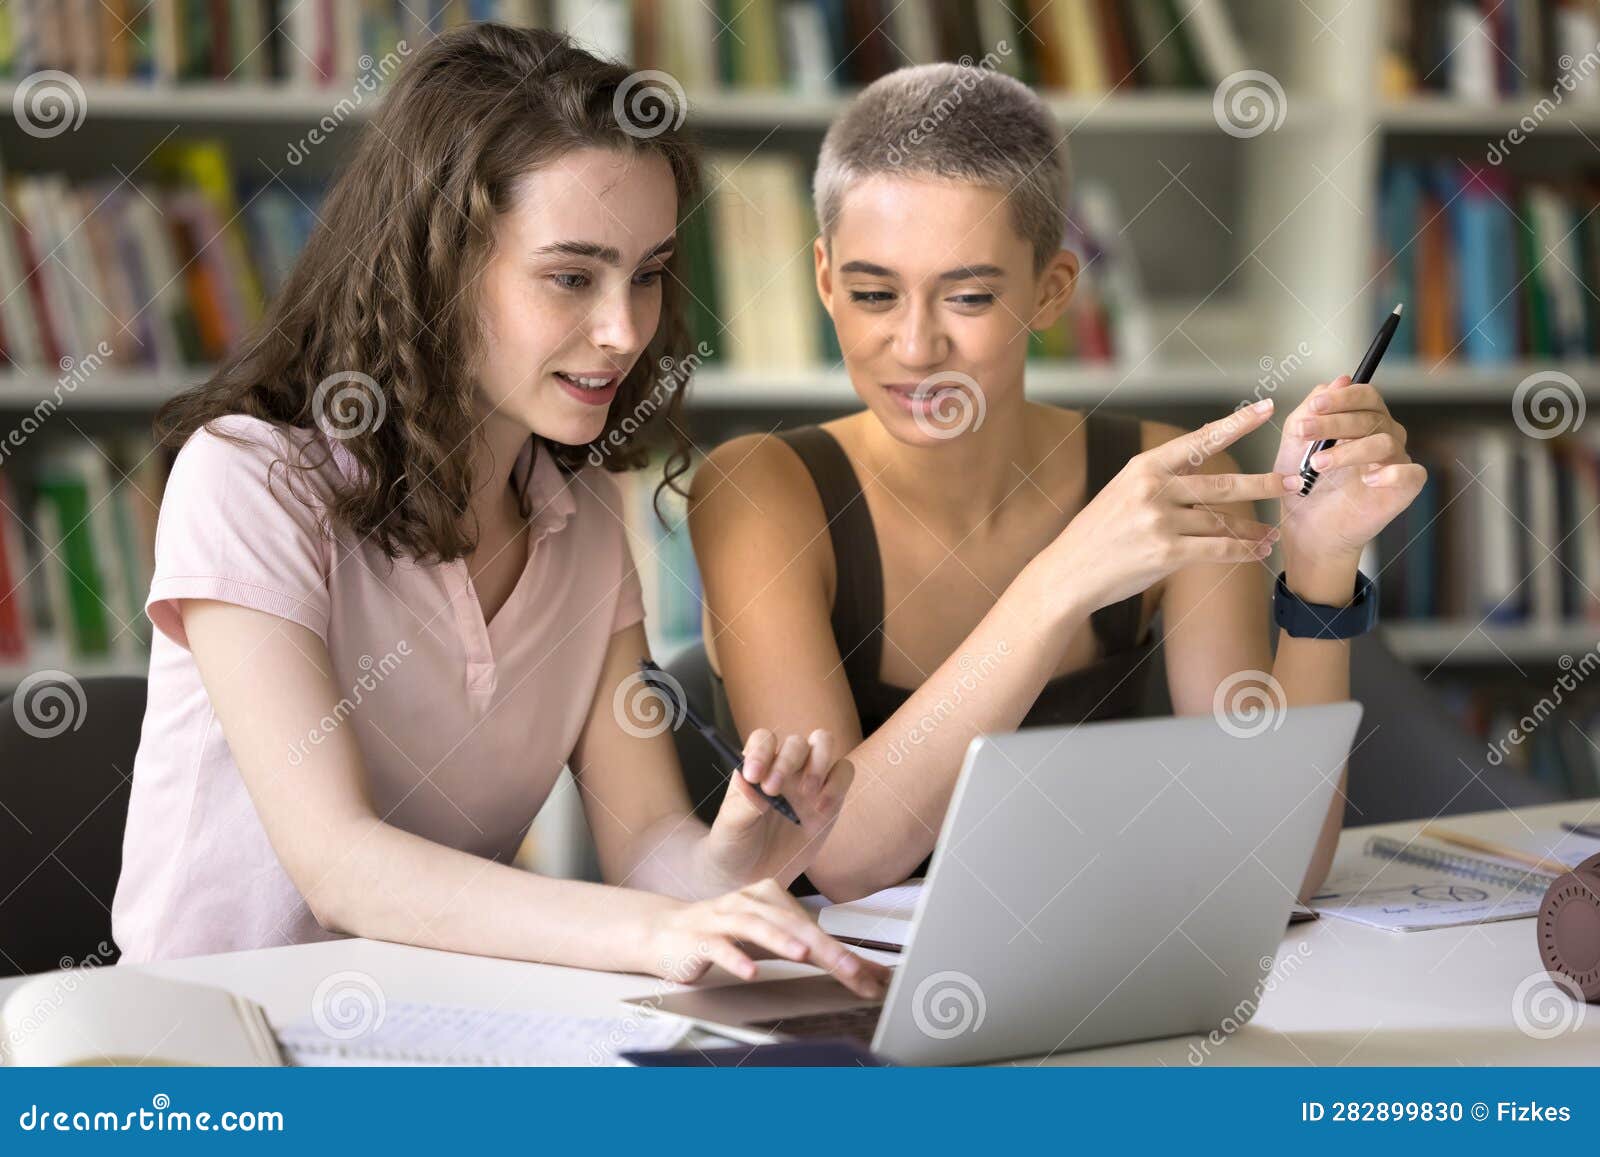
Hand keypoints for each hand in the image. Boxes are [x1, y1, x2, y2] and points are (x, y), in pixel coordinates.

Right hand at [644, 877, 890, 998]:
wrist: (662, 932)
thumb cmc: (721, 935)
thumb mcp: (767, 940)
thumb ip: (808, 950)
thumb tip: (859, 968)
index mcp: (769, 898)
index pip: (812, 927)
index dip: (843, 952)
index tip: (871, 978)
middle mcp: (748, 902)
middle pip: (792, 924)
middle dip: (825, 948)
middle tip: (852, 969)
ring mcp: (722, 918)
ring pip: (756, 926)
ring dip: (781, 940)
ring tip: (804, 954)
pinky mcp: (698, 937)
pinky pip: (719, 947)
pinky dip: (735, 958)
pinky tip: (750, 971)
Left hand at [699, 728, 852, 889]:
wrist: (752, 877)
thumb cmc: (734, 846)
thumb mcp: (729, 829)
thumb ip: (740, 805)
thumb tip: (752, 785)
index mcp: (757, 767)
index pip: (763, 740)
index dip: (761, 751)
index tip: (754, 776)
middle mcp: (784, 768)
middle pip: (796, 742)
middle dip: (787, 760)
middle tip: (773, 790)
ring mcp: (809, 781)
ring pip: (823, 744)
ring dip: (818, 762)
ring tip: (806, 792)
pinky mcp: (831, 798)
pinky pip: (844, 772)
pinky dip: (837, 784)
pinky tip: (821, 809)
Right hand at [1039, 401, 1295, 612]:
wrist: (1068, 572)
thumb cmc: (1098, 532)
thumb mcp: (1122, 491)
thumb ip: (1162, 475)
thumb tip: (1205, 453)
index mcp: (1144, 467)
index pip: (1199, 440)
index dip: (1236, 424)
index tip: (1266, 409)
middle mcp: (1153, 490)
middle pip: (1221, 484)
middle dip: (1261, 484)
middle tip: (1291, 482)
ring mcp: (1159, 522)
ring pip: (1222, 521)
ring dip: (1252, 529)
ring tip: (1272, 532)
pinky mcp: (1165, 554)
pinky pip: (1217, 549)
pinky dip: (1243, 551)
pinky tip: (1259, 551)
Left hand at [1275, 376, 1426, 581]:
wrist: (1306, 528)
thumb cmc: (1302, 484)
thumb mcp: (1294, 444)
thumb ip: (1310, 411)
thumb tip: (1339, 379)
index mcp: (1362, 420)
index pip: (1365, 395)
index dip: (1342, 397)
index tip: (1314, 406)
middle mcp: (1384, 436)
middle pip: (1372, 416)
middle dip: (1335, 422)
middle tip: (1305, 432)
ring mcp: (1395, 462)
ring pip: (1384, 443)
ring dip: (1348, 451)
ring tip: (1317, 465)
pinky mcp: (1404, 488)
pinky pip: (1412, 473)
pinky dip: (1392, 473)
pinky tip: (1367, 479)